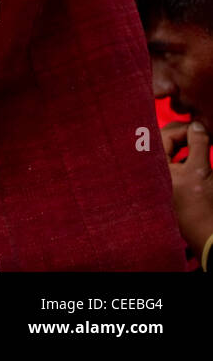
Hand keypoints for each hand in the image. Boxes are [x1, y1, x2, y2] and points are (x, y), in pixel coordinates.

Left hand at [165, 121, 212, 256]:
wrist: (208, 236)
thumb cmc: (202, 205)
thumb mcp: (200, 170)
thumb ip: (198, 143)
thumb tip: (196, 124)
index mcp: (154, 168)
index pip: (162, 136)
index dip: (182, 129)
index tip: (200, 128)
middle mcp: (154, 174)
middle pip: (163, 143)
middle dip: (181, 134)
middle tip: (200, 131)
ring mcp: (162, 182)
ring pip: (169, 152)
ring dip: (184, 144)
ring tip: (201, 141)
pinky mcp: (172, 189)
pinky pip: (174, 164)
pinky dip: (185, 157)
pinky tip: (197, 156)